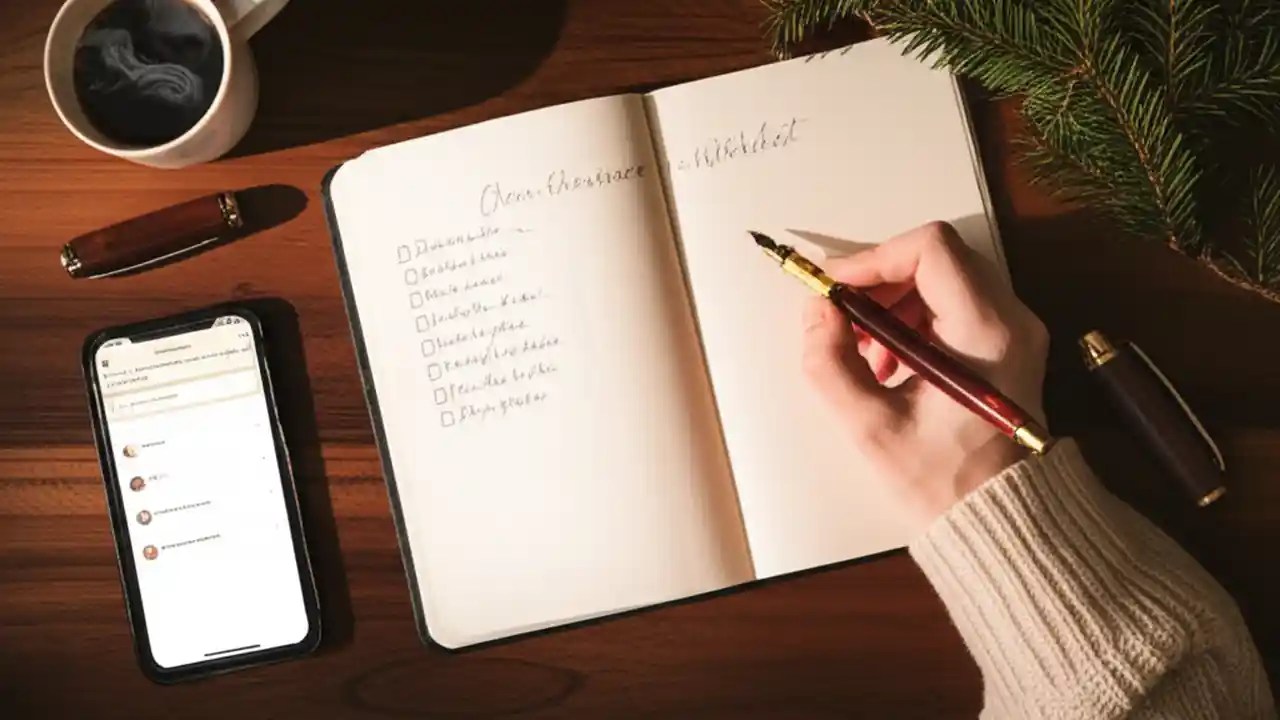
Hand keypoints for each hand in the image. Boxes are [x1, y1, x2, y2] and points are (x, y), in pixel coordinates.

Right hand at [802, 222, 1049, 533]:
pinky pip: (956, 303)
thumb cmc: (947, 484)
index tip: (836, 287)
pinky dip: (915, 317)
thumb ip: (830, 364)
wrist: (1006, 522)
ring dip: (894, 301)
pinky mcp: (1009, 344)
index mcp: (987, 334)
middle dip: (880, 281)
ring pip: (945, 277)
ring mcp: (1016, 330)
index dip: (874, 258)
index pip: (931, 249)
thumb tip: (816, 312)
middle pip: (937, 257)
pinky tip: (892, 362)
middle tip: (843, 319)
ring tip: (867, 352)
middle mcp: (1012, 321)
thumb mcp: (872, 429)